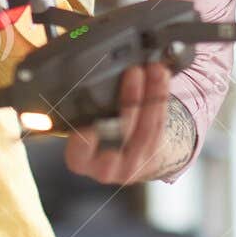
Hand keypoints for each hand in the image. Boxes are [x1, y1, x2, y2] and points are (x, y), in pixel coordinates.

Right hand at [64, 63, 172, 183]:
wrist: (121, 161)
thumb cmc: (92, 139)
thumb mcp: (76, 129)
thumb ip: (77, 112)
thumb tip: (74, 73)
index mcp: (80, 160)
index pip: (79, 153)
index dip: (84, 142)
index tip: (89, 126)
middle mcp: (106, 167)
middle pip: (121, 134)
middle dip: (131, 101)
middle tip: (133, 72)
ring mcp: (133, 163)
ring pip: (147, 127)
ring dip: (152, 93)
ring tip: (153, 69)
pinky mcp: (154, 153)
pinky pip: (160, 123)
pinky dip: (161, 96)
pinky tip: (161, 77)